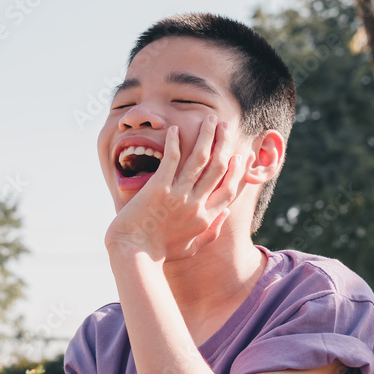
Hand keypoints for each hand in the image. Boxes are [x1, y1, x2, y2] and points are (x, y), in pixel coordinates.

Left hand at [104, 115, 246, 261]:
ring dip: (207, 135)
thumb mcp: (191, 248)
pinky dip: (174, 142)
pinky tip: (175, 129)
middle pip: (219, 167)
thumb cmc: (159, 254)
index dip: (238, 170)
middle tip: (227, 127)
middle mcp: (196, 204)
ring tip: (210, 119)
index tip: (240, 155)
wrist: (133, 254)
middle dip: (225, 143)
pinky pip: (172, 159)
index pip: (230, 189)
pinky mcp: (158, 188)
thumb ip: (211, 232)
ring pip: (200, 158)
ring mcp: (178, 195)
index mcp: (206, 218)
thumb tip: (226, 212)